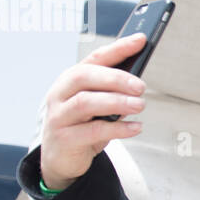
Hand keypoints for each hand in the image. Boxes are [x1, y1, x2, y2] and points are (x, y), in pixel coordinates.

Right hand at [38, 34, 148, 189]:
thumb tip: (137, 81)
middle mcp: (60, 94)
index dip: (118, 48)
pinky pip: (93, 131)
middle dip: (115, 78)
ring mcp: (59, 116)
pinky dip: (118, 128)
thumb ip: (111, 92)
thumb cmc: (81, 125)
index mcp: (70, 79)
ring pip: (86, 103)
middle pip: (84, 76)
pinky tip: (135, 127)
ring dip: (117, 102)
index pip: (94, 58)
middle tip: (140, 86)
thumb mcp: (96, 105)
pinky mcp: (65, 139)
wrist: (60, 158)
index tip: (140, 40)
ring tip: (140, 105)